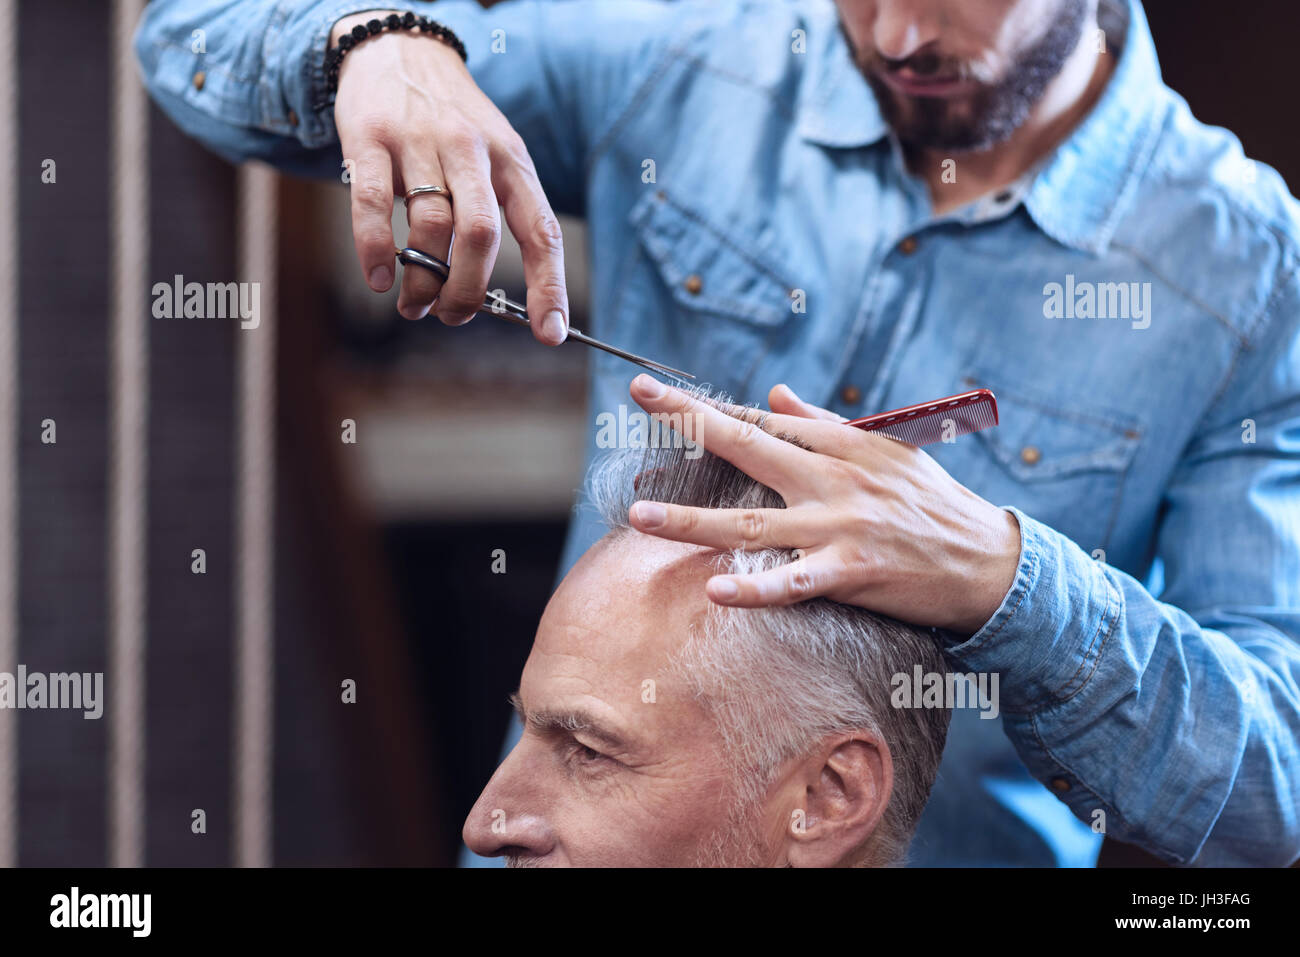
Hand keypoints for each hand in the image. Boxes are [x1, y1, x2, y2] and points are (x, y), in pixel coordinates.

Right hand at [331, 12, 568, 342]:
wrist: (397, 49)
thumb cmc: (451, 123)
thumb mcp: (494, 154)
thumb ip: (497, 214)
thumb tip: (491, 295)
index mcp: (511, 160)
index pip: (540, 230)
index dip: (548, 286)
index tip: (550, 332)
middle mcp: (470, 149)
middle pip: (481, 235)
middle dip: (468, 291)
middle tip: (453, 314)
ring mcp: (419, 142)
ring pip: (430, 227)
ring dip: (423, 281)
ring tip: (415, 304)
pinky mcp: (369, 138)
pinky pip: (375, 205)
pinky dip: (376, 250)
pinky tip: (378, 277)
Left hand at [624, 376, 1021, 633]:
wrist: (989, 562)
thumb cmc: (934, 504)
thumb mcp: (887, 450)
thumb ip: (825, 424)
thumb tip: (777, 394)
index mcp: (841, 445)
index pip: (761, 420)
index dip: (705, 404)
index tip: (655, 389)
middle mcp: (834, 479)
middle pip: (748, 446)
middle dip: (689, 420)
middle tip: (640, 398)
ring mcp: (841, 527)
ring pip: (753, 523)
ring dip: (693, 520)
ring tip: (641, 515)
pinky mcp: (853, 572)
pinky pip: (794, 583)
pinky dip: (757, 589)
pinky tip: (716, 589)